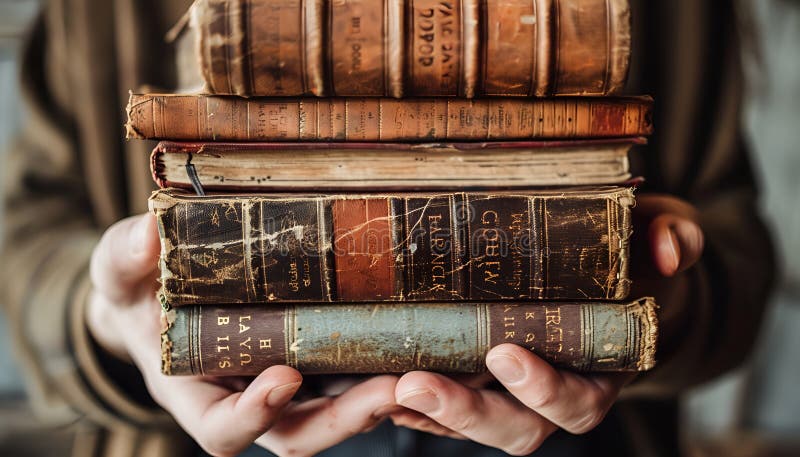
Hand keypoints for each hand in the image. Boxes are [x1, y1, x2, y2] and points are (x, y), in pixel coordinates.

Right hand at [86, 214, 399, 456]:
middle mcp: (248, 396)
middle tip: (391, 390)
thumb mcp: (119, 270)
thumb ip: (126, 257)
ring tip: (421, 369)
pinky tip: (422, 339)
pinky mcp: (316, 354)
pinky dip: (384, 364)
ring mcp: (287, 379)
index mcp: (197, 394)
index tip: (283, 376)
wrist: (164, 288)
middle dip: (345, 418)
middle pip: (298, 431)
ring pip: (336, 407)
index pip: (224, 427)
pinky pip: (350, 371)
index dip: (253, 413)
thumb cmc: (137, 287)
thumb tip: (148, 234)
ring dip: (378, 397)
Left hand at [390, 193, 704, 454]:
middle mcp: (556, 392)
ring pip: (475, 424)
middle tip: (416, 384)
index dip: (543, 387)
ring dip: (431, 412)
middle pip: (517, 427)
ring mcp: (513, 393)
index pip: (577, 401)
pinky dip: (417, 409)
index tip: (506, 353)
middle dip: (466, 413)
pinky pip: (448, 410)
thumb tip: (668, 250)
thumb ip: (671, 237)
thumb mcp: (659, 235)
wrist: (607, 272)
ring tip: (390, 387)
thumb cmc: (632, 257)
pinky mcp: (480, 382)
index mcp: (601, 370)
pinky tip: (381, 387)